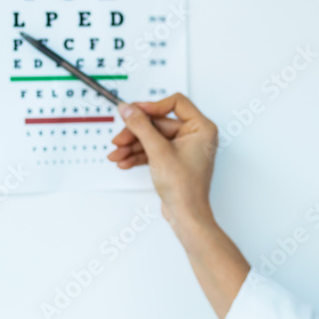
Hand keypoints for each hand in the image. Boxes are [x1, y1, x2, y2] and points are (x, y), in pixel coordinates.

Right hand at [107, 93, 218, 228]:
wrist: (186, 215)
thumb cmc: (185, 188)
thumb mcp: (158, 151)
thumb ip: (141, 127)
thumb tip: (128, 109)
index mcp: (201, 128)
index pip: (176, 103)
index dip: (152, 106)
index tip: (133, 111)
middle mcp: (195, 135)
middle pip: (159, 123)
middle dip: (135, 133)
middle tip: (119, 139)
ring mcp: (184, 148)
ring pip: (153, 138)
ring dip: (133, 146)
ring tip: (117, 154)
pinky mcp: (174, 160)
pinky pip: (154, 150)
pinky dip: (139, 155)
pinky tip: (124, 161)